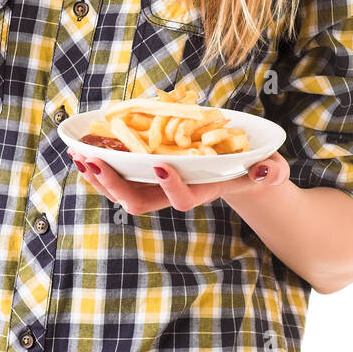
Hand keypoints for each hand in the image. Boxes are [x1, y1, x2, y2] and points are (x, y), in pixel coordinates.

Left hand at [66, 147, 290, 214]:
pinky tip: (82, 150)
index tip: (160, 163)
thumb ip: (271, 171)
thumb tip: (265, 171)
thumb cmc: (257, 168)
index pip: (184, 199)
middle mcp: (176, 193)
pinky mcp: (148, 175)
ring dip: (98, 177)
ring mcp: (159, 187)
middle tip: (95, 161)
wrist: (241, 172)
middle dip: (115, 185)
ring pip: (122, 192)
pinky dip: (99, 165)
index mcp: (203, 191)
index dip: (171, 186)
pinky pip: (118, 176)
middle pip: (139, 201)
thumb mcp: (272, 168)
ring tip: (80, 155)